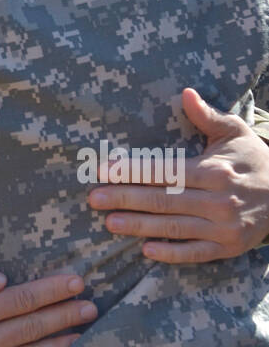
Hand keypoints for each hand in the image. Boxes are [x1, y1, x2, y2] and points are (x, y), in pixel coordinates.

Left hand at [87, 87, 268, 262]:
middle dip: (126, 198)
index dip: (134, 171)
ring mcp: (224, 228)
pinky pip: (196, 253)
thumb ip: (207, 116)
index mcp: (216, 170)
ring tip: (109, 222)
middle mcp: (219, 200)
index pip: (167, 171)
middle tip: (94, 198)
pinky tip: (146, 250)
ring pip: (174, 227)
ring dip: (139, 226)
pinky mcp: (228, 248)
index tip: (105, 170)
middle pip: (164, 200)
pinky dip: (172, 253)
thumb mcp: (234, 133)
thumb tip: (185, 92)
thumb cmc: (253, 159)